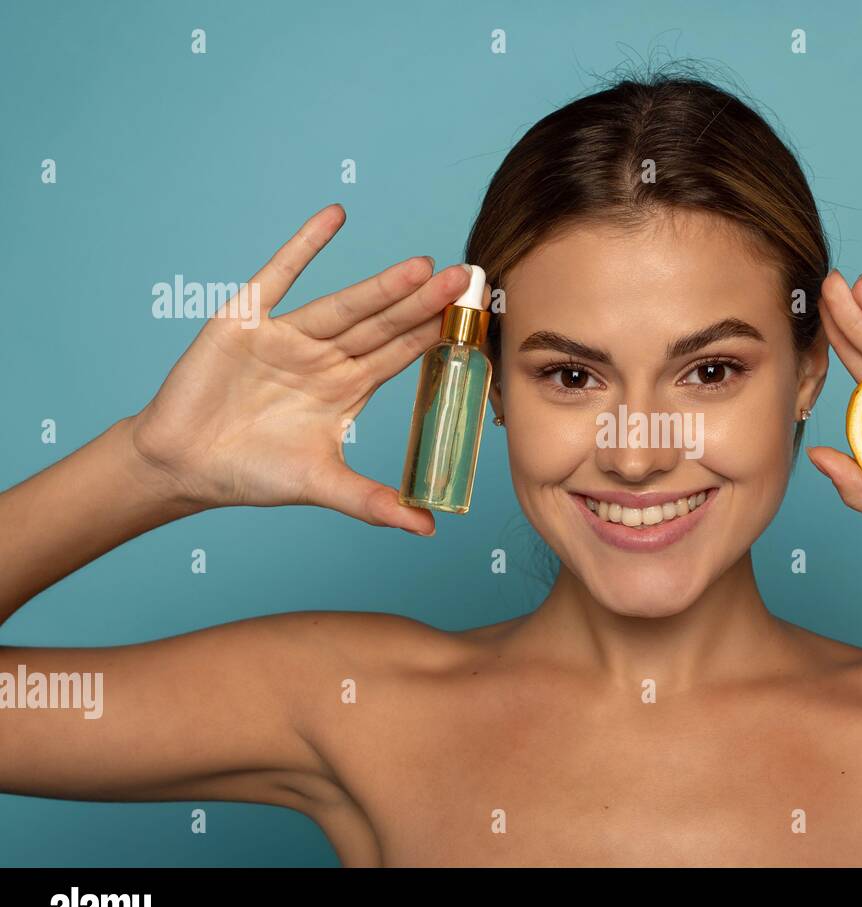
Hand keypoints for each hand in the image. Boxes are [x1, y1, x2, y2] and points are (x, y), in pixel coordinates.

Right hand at [128, 204, 474, 534]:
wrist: (182, 464)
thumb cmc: (252, 471)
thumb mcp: (321, 485)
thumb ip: (374, 502)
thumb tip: (428, 529)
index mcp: (347, 387)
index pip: (401, 354)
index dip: (435, 336)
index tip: (474, 317)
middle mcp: (325, 356)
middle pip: (383, 325)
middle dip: (423, 305)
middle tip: (465, 279)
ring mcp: (289, 336)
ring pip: (344, 305)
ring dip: (381, 286)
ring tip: (422, 266)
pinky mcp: (247, 320)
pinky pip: (279, 275)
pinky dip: (304, 246)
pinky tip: (335, 217)